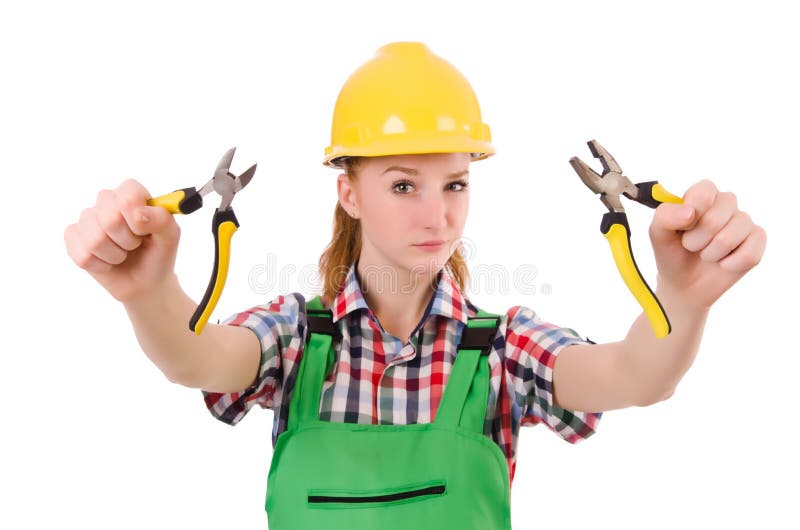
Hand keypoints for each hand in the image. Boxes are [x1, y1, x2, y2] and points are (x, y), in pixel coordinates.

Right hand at [64, 178, 180, 302]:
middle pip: (110, 219)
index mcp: (131, 192)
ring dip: (115, 255)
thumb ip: (162, 219)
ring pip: (95, 240)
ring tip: (123, 253)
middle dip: (128, 241)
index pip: (128, 196)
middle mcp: (107, 200)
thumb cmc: (157, 252)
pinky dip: (101, 266)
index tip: (145, 231)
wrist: (145, 279)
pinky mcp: (73, 237)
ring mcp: (87, 218)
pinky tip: (108, 262)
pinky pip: (83, 255)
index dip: (138, 219)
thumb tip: (137, 215)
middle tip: (135, 244)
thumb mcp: (170, 236)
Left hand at [649, 179, 765, 308]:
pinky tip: (722, 264)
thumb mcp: (658, 233)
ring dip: (711, 253)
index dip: (693, 211)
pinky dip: (730, 265)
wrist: (684, 282)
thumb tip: (690, 212)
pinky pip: (749, 254)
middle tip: (690, 245)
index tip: (684, 226)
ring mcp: (743, 221)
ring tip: (705, 254)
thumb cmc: (672, 252)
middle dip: (696, 239)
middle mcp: (725, 203)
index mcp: (702, 195)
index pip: (705, 190)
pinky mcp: (757, 240)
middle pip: (716, 217)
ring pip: (731, 236)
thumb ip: (665, 216)